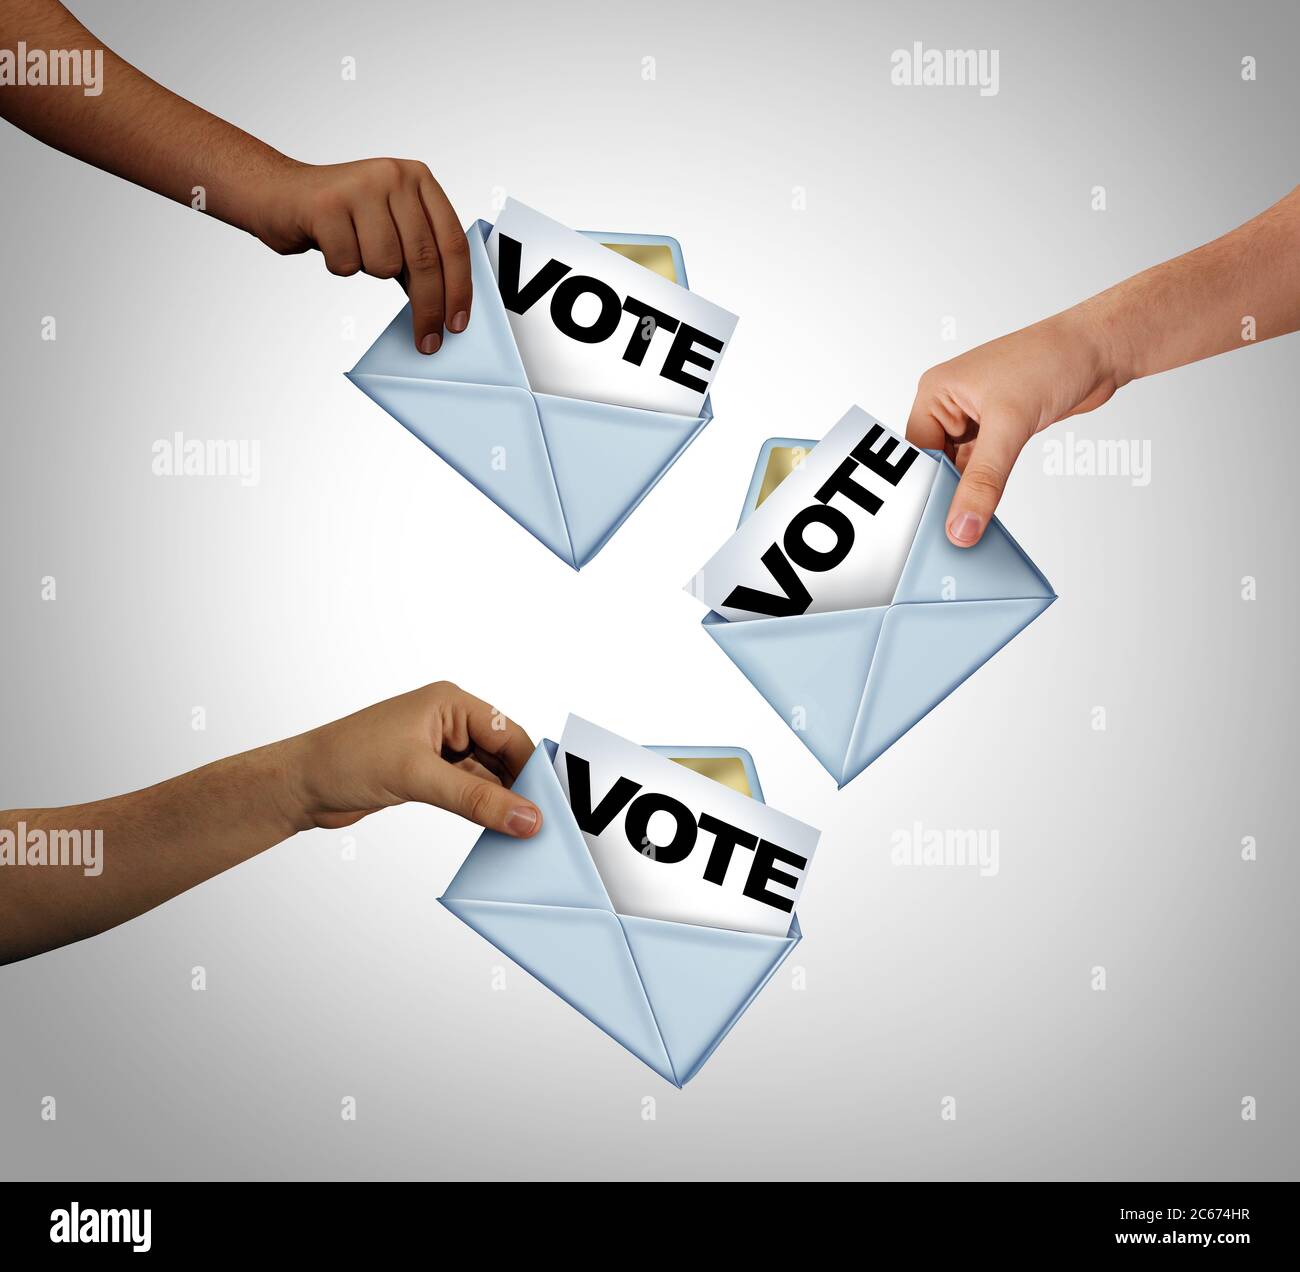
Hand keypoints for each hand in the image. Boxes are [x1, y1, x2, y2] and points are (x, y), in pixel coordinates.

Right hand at [250, 158, 472, 354]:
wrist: (278, 193)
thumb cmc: (341, 217)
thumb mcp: (390, 227)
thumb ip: (418, 256)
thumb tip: (444, 308)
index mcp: (418, 179)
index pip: (452, 243)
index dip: (459, 289)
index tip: (457, 324)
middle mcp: (394, 176)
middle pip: (425, 260)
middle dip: (428, 309)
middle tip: (428, 341)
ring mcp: (361, 187)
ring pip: (385, 264)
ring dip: (369, 270)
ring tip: (354, 248)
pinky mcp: (327, 205)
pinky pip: (348, 263)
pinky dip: (340, 265)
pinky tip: (331, 242)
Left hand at [282, 682, 541, 837]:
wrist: (298, 785)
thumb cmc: (345, 760)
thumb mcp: (418, 778)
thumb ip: (476, 800)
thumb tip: (526, 817)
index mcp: (450, 703)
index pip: (507, 734)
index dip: (530, 770)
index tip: (549, 805)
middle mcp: (448, 721)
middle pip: (502, 756)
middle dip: (519, 788)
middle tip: (539, 824)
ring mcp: (438, 749)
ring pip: (487, 777)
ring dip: (500, 803)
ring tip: (522, 833)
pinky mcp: (428, 774)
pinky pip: (468, 792)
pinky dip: (481, 811)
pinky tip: (495, 830)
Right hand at [906, 307, 1121, 545]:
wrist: (1100, 349)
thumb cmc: (1052, 358)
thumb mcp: (1010, 425)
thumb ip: (984, 480)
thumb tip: (962, 525)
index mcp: (937, 391)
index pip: (916, 452)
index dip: (923, 487)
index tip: (932, 523)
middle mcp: (950, 404)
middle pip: (934, 464)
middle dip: (945, 493)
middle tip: (952, 530)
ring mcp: (974, 418)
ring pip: (959, 469)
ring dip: (968, 492)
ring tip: (968, 525)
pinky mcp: (998, 430)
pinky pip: (981, 468)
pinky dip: (985, 487)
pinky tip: (986, 509)